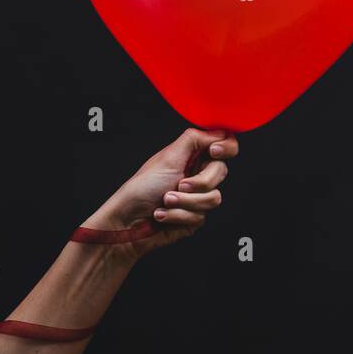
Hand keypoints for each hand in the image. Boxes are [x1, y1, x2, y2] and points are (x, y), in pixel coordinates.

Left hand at [82, 128, 238, 257]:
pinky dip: (177, 215)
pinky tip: (161, 215)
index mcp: (193, 156)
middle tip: (178, 184)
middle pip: (222, 172)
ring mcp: (198, 197)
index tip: (213, 152)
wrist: (126, 222)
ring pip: (214, 198)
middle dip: (198, 182)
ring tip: (164, 202)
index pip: (225, 145)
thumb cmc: (140, 189)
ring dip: (184, 202)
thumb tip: (219, 131)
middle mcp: (198, 174)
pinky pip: (201, 216)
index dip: (226, 147)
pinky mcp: (194, 218)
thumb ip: (195, 139)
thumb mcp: (168, 157)